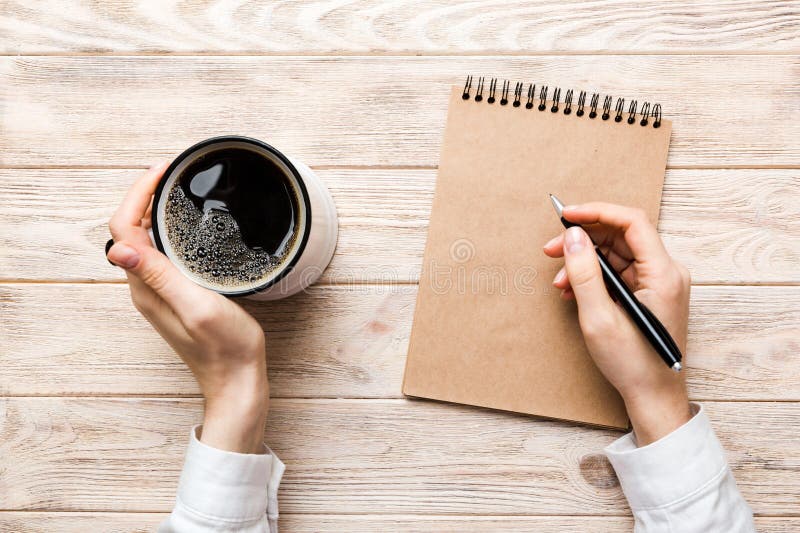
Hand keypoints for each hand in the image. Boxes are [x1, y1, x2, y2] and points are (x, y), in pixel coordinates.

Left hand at [106, 163, 268, 453]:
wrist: (237, 380)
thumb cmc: (225, 348)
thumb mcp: (197, 307)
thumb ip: (161, 278)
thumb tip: (120, 249)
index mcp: (148, 287)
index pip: (124, 228)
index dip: (138, 193)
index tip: (162, 170)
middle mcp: (147, 288)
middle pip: (129, 229)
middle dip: (143, 194)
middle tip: (170, 171)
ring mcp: (160, 292)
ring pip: (143, 240)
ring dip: (153, 210)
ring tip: (175, 187)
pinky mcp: (175, 295)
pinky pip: (160, 253)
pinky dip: (167, 229)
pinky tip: (185, 224)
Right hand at [543, 203, 691, 444]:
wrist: (653, 397)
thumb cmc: (632, 364)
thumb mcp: (598, 318)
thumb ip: (584, 273)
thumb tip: (573, 236)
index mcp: (663, 274)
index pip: (631, 222)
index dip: (597, 212)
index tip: (566, 216)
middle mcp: (666, 273)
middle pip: (621, 235)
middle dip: (584, 239)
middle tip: (551, 249)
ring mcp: (659, 283)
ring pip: (616, 254)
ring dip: (584, 261)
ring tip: (560, 280)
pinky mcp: (650, 294)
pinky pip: (618, 272)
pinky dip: (593, 276)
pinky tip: (573, 290)